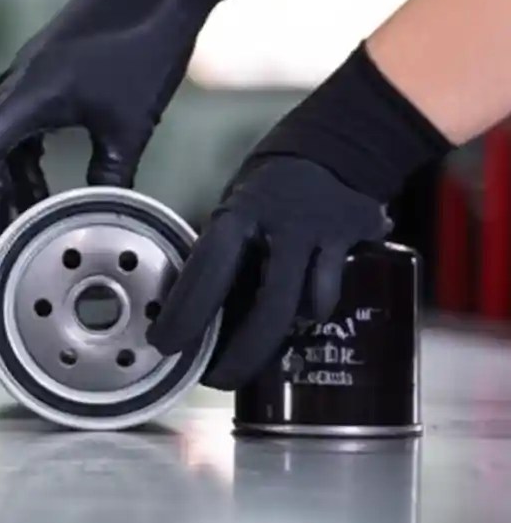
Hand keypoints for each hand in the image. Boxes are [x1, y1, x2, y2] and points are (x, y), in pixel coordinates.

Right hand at [0, 0, 251, 246]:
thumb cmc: (146, 39)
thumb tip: (101, 212)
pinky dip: (24, 159)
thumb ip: (111, 174)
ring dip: (7, 181)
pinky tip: (42, 183)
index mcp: (28, 94)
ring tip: (23, 219)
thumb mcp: (131, 123)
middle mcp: (17, 83)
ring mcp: (29, 76)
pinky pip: (19, 124)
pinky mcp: (46, 73)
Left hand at [146, 42, 450, 389]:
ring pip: (303, 307)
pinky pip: (330, 291)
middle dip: (241, 353)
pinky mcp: (355, 241)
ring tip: (258, 354)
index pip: (207, 271)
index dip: (186, 314)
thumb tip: (198, 306)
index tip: (166, 345)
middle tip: (217, 379)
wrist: (341, 143)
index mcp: (239, 215)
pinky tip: (305, 313)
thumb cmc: (273, 185)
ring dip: (279, 336)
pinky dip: (316, 307)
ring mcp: (322, 235)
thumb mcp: (237, 207)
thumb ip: (226, 250)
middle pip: (266, 306)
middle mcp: (282, 225)